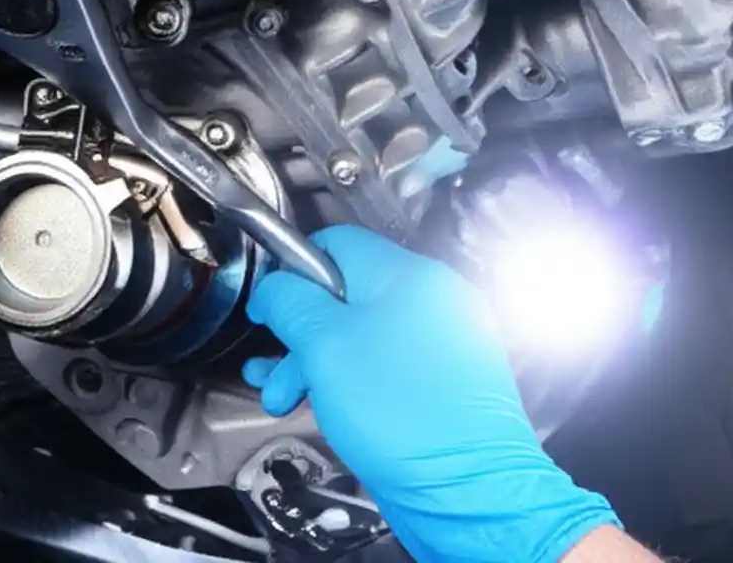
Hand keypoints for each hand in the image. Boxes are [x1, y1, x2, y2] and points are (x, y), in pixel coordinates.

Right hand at [244, 226, 618, 562]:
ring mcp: (440, 342)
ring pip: (358, 334)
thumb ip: (290, 302)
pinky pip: (382, 364)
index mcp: (407, 275)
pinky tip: (322, 404)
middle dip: (297, 331)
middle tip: (273, 367)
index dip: (292, 270)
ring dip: (314, 362)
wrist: (466, 489)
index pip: (336, 243)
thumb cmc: (400, 413)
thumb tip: (274, 285)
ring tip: (284, 398)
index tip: (267, 304)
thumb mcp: (324, 345)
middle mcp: (431, 300)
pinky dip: (348, 379)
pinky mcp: (441, 381)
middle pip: (343, 294)